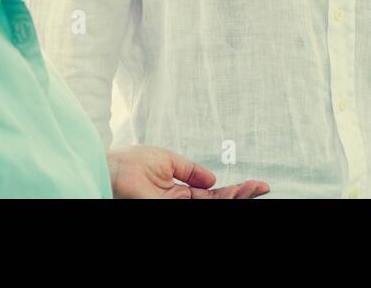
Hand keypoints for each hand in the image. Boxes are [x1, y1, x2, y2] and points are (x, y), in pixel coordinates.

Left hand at [106, 145, 269, 198]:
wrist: (110, 168)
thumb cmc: (130, 164)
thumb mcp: (168, 161)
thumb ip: (191, 171)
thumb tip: (214, 178)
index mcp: (180, 194)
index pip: (213, 196)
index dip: (235, 191)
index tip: (256, 184)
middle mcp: (180, 204)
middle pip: (218, 203)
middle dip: (241, 195)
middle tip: (260, 187)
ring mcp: (175, 208)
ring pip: (213, 206)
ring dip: (234, 197)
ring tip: (252, 188)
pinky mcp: (169, 208)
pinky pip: (201, 206)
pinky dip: (220, 200)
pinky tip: (233, 195)